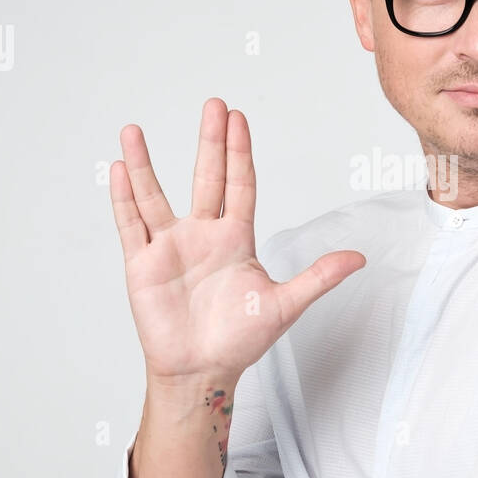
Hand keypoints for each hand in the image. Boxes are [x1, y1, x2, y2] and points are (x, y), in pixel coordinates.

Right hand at [110, 99, 365, 385]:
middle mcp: (202, 236)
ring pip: (155, 196)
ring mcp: (171, 248)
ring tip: (135, 130)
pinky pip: (131, 226)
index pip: (239, 185)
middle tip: (213, 105)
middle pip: (206, 179)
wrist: (202, 372)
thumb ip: (319, 277)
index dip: (238, 152)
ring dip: (146, 164)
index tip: (238, 118)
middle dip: (210, 142)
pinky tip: (118, 169)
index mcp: (235, 239)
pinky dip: (123, 199)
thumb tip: (359, 257)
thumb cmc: (240, 340)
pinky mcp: (144, 266)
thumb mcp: (285, 304)